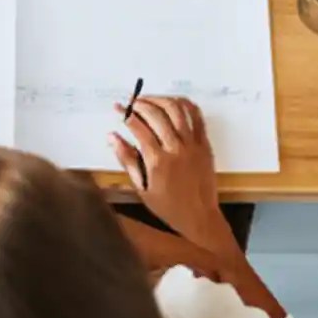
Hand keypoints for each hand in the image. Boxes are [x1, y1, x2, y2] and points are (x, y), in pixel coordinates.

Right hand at [107, 96, 229, 248]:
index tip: (118, 109)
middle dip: (140, 104)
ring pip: (177, 110)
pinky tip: (174, 102)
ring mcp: (193, 145)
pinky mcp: (205, 144)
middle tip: (132, 103)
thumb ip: (126, 160)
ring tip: (150, 100)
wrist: (200, 217)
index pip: (138, 128)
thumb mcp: (141, 188)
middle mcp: (176, 149)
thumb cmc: (168, 206)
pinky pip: (197, 117)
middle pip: (156, 114)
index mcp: (157, 161)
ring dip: (161, 99)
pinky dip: (185, 104)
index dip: (126, 114)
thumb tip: (112, 137)